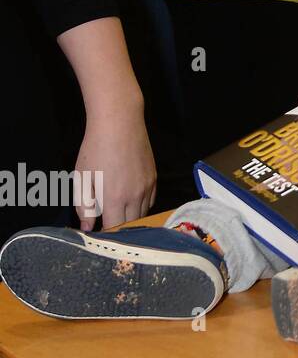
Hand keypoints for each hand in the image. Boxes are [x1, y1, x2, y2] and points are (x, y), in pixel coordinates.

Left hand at [75, 111, 156, 228]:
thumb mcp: (82, 178)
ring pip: (143, 214)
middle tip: (106, 224)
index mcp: (114, 198)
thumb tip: (87, 227)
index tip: (97, 233)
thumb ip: (84, 206)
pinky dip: (141, 206)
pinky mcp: (155, 178)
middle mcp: (135, 196)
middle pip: (130, 224)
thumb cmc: (95, 149)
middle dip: (118, 228)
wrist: (120, 123)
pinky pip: (151, 201)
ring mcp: (148, 187)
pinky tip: (130, 200)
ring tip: (118, 213)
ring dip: (131, 218)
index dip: (105, 234)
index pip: (113, 228)